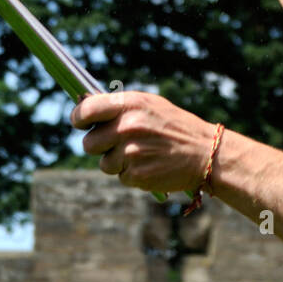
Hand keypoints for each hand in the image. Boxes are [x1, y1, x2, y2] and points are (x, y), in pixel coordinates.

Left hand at [70, 90, 215, 192]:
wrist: (204, 152)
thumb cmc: (174, 126)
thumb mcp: (149, 105)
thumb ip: (120, 107)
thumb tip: (85, 109)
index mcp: (130, 105)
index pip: (87, 110)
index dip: (78, 118)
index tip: (79, 122)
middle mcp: (127, 127)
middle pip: (89, 143)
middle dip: (99, 145)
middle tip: (117, 142)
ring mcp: (131, 153)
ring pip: (104, 163)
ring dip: (117, 161)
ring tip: (141, 153)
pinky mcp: (136, 175)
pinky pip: (121, 177)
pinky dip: (132, 173)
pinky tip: (149, 164)